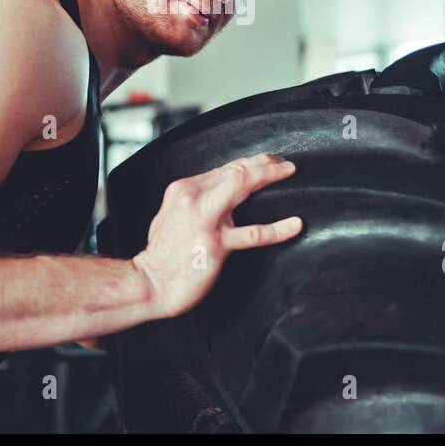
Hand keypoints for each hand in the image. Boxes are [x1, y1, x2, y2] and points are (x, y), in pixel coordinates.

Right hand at [132, 153, 301, 319]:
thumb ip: (193, 201)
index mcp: (183, 189)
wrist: (149, 283)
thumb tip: (217, 192)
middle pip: (235, 170)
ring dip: (268, 176)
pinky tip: (294, 224)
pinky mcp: (216, 244)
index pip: (222, 169)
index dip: (248, 163)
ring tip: (288, 173)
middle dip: (263, 163)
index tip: (266, 162)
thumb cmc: (161, 254)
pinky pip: (253, 233)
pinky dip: (278, 228)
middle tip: (284, 164)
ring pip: (242, 186)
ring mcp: (205, 220)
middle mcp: (193, 198)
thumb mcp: (170, 215)